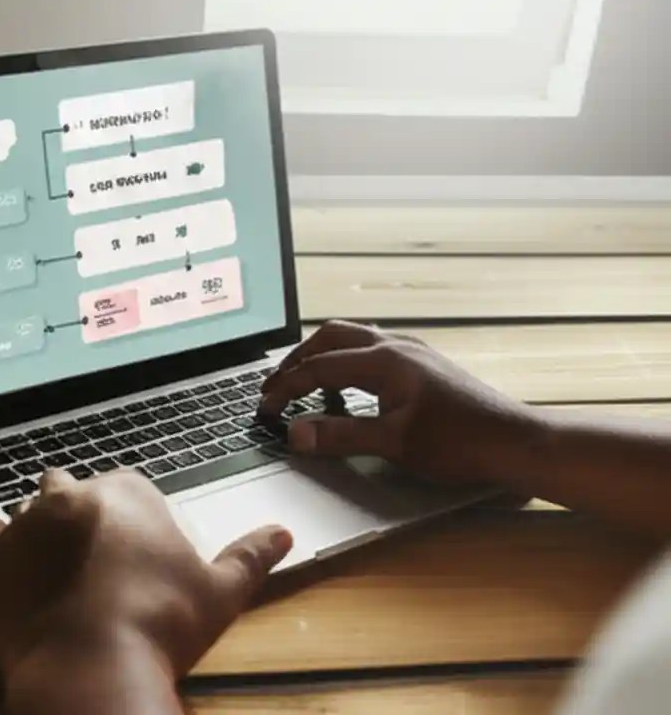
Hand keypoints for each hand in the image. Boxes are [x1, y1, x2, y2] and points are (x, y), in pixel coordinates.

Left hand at [0, 470, 291, 714]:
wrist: (89, 665)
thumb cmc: (161, 624)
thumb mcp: (219, 593)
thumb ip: (249, 557)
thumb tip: (282, 533)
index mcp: (124, 493)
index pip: (128, 485)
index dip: (133, 516)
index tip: (138, 548)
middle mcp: (69, 496)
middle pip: (70, 488)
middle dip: (80, 511)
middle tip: (95, 555)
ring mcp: (26, 524)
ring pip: (28, 510)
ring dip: (40, 528)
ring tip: (57, 566)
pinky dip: (2, 548)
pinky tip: (17, 568)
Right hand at [259, 320, 544, 486]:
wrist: (516, 442)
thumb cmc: (459, 443)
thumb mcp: (393, 444)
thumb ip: (340, 436)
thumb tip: (294, 433)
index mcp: (384, 361)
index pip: (318, 368)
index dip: (285, 389)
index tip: (264, 410)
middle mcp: (397, 346)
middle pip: (331, 337)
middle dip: (297, 360)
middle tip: (275, 386)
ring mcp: (414, 351)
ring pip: (354, 339)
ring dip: (322, 356)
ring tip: (304, 383)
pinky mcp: (426, 364)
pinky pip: (373, 349)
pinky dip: (347, 362)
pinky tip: (349, 389)